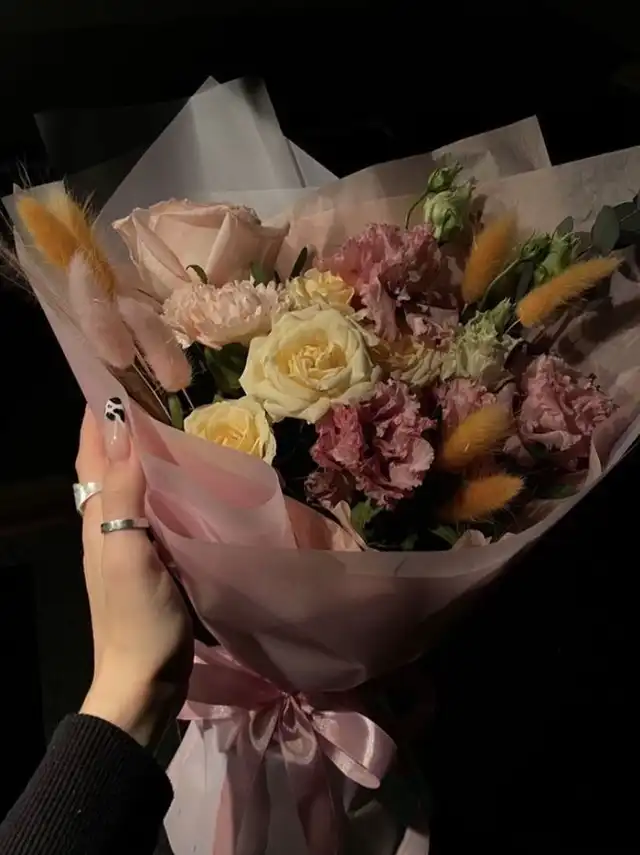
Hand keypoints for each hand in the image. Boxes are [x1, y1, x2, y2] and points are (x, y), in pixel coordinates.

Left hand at [76, 401, 192, 747]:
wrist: (144, 684)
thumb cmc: (137, 620)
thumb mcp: (127, 551)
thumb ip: (122, 491)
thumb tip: (117, 424)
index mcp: (96, 517)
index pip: (91, 451)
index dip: (97, 412)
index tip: (115, 372)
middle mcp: (106, 524)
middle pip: (108, 463)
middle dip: (120, 424)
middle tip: (153, 391)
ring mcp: (128, 543)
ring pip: (131, 484)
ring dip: (142, 452)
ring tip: (172, 424)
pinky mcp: (151, 560)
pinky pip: (153, 509)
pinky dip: (163, 485)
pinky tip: (187, 482)